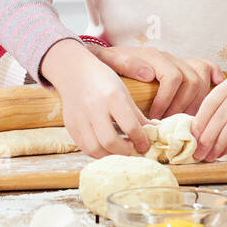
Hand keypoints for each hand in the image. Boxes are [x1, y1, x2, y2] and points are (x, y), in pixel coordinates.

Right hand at [39, 39, 150, 157]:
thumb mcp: (123, 92)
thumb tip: (156, 130)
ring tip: (119, 150)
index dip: (141, 140)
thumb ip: (137, 115)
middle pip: (110, 141)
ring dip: (110, 155)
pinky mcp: (70, 125)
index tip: (145, 145)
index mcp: (112, 97)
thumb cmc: (103, 80)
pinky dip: (97, 153)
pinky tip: (106, 148)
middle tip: (132, 149)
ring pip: (95, 149)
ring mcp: (79, 118)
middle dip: (125, 151)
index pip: (130, 126)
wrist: (74, 72)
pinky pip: (84, 147)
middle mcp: (94, 108)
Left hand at [86, 44, 221, 118]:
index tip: (155, 116)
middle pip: (191, 80)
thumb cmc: (106, 62)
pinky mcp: (183, 67)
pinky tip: (215, 85)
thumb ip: (123, 64)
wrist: (107, 55)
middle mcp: (169, 58)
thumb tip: (149, 74)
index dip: (167, 100)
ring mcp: (178, 62)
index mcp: (153, 56)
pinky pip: (207, 67)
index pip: (173, 77)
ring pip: (200, 80)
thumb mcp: (107, 60)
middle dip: (181, 105)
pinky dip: (214, 76)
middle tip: (168, 123)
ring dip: (194, 102)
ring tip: (180, 119)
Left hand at [191, 73, 226, 161]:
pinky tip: (222, 152)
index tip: (191, 136)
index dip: (199, 120)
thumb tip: (195, 133)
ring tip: (209, 155)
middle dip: (207, 136)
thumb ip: (218, 110)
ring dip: (218, 143)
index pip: (210, 102)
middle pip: (220, 115)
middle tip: (198, 151)